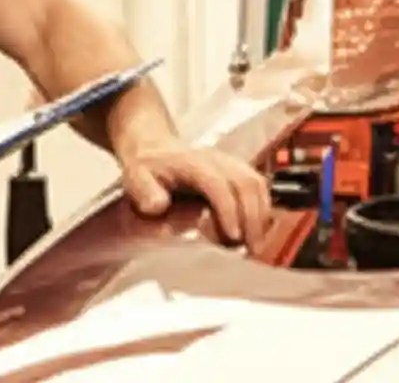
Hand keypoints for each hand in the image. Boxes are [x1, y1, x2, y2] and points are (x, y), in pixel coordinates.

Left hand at [120, 142, 271, 249]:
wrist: (155, 149)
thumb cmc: (147, 168)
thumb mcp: (135, 177)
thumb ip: (144, 191)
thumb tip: (158, 207)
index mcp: (192, 163)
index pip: (217, 184)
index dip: (228, 210)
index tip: (232, 237)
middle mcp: (216, 160)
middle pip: (246, 184)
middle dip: (253, 218)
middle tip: (251, 249)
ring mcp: (230, 163)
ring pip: (257, 184)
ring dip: (261, 215)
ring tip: (256, 245)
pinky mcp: (238, 170)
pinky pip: (259, 186)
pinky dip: (263, 209)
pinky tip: (256, 231)